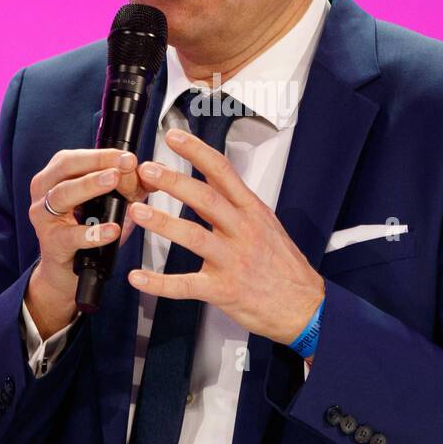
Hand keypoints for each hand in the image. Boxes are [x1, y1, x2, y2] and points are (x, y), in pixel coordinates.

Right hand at [26, 148, 145, 336]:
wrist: (67, 272)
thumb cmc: (87, 231)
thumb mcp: (110, 204)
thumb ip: (131, 186)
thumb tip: (156, 170)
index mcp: (55, 176)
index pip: (77, 156)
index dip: (104, 154)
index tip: (129, 157)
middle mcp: (44, 192)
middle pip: (66, 167)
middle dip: (98, 162)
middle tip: (126, 162)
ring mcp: (44, 218)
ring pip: (62, 194)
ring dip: (90, 185)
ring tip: (115, 182)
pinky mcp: (51, 243)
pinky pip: (71, 236)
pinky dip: (93, 232)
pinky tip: (112, 229)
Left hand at [126, 127, 324, 346]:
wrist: (304, 306)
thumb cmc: (284, 266)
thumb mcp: (266, 224)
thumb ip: (236, 202)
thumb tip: (210, 176)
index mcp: (252, 211)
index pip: (223, 172)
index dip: (197, 151)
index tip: (173, 137)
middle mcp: (243, 231)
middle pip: (206, 198)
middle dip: (174, 181)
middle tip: (148, 170)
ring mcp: (233, 261)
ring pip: (194, 236)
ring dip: (163, 222)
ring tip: (138, 211)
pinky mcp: (224, 290)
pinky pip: (186, 285)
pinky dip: (159, 283)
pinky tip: (138, 277)